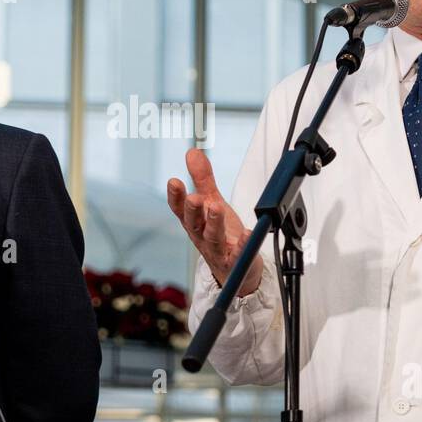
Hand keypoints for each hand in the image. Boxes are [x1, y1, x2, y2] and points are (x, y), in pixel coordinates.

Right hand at [166, 148, 263, 296]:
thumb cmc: (221, 233)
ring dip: (214, 223)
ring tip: (216, 208)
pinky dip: (242, 245)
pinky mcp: (236, 262)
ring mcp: (218, 250)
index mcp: (194, 222)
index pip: (180, 209)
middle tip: (194, 197)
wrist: (237, 270)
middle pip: (194, 223)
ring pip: (213, 238)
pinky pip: (239, 254)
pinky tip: (247, 233)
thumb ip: (203, 179)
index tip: (174, 181)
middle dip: (192, 210)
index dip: (175, 196)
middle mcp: (202, 236)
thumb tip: (192, 151)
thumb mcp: (211, 203)